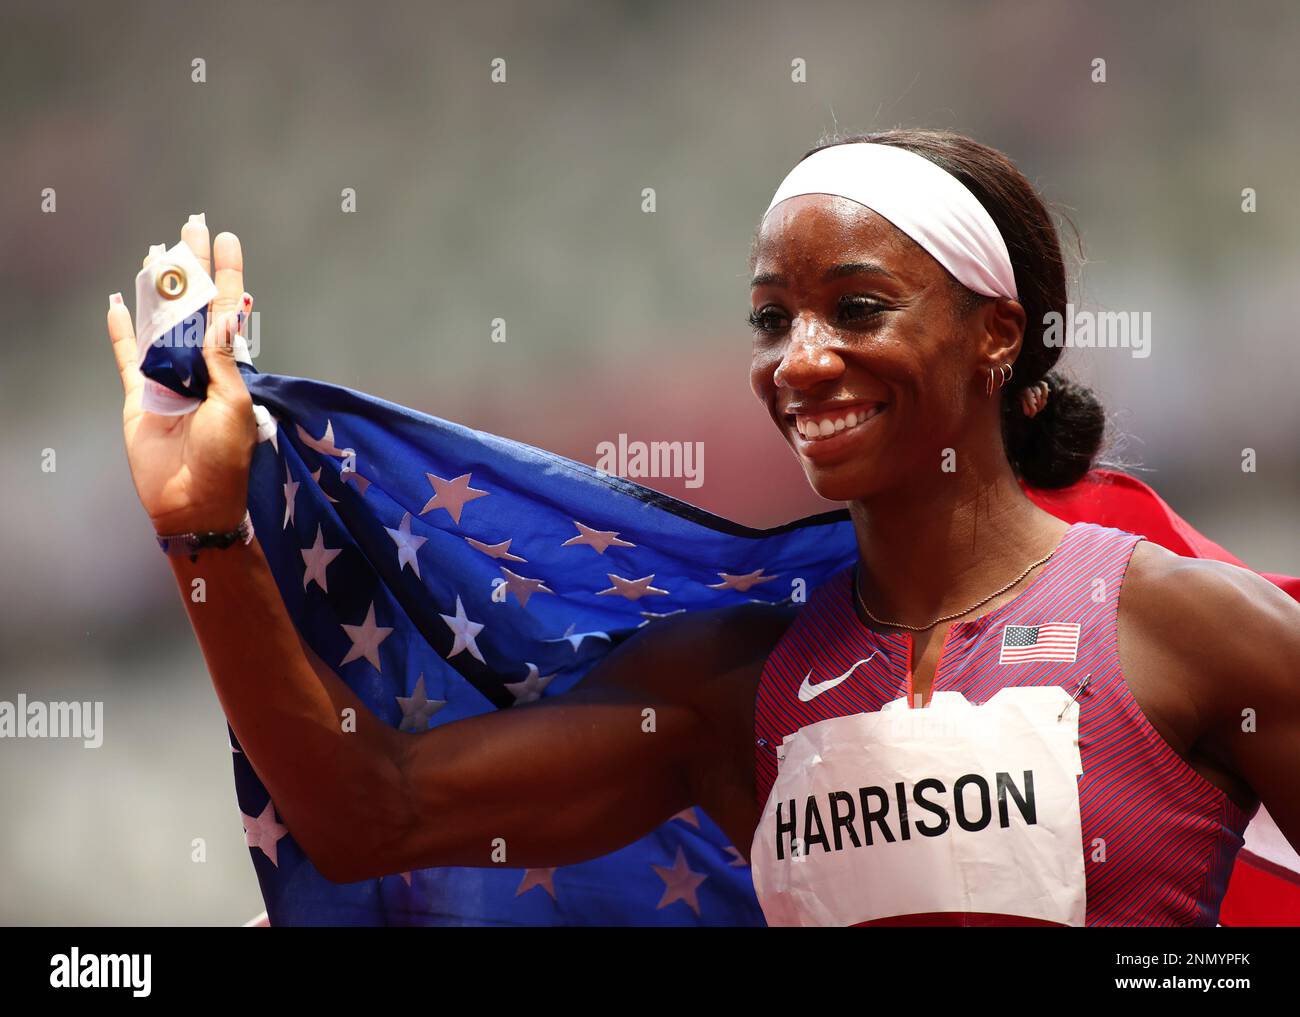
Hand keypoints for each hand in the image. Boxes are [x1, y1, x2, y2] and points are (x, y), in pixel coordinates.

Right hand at [107, 218, 256, 533]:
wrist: (193, 500)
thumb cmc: (225, 457)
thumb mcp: (234, 405)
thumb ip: (223, 360)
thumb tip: (220, 316)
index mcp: (230, 368)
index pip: (227, 310)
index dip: (227, 274)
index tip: (227, 240)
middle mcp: (200, 367)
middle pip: (192, 306)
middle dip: (191, 267)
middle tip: (189, 228)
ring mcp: (168, 378)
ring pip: (159, 322)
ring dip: (156, 289)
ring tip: (155, 254)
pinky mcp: (140, 395)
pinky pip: (126, 357)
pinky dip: (121, 332)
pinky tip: (117, 305)